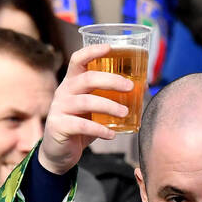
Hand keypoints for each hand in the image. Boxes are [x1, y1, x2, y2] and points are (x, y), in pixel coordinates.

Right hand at [36, 43, 131, 175]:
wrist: (59, 153)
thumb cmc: (81, 127)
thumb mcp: (95, 110)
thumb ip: (111, 98)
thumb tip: (143, 88)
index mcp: (72, 83)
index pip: (78, 59)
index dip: (92, 51)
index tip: (110, 48)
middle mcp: (64, 92)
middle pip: (87, 78)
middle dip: (111, 80)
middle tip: (130, 87)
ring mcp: (59, 109)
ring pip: (85, 102)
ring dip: (108, 106)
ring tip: (125, 112)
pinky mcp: (59, 127)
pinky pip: (81, 126)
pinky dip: (99, 130)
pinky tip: (112, 134)